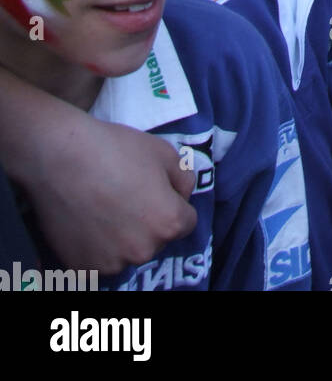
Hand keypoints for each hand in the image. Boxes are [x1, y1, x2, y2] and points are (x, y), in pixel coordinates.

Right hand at [27, 116, 196, 272]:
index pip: (186, 221)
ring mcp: (112, 263)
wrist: (61, 156)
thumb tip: (183, 195)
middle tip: (126, 195)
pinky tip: (88, 220)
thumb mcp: (164, 152)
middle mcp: (143, 251)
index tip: (154, 189)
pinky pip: (101, 259)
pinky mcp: (83, 267)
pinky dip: (98, 245)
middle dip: (149, 221)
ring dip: (124, 236)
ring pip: (128, 251)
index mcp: (168, 223)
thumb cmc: (116, 149)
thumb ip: (184, 178)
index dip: (173, 202)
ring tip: (104, 207)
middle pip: (157, 239)